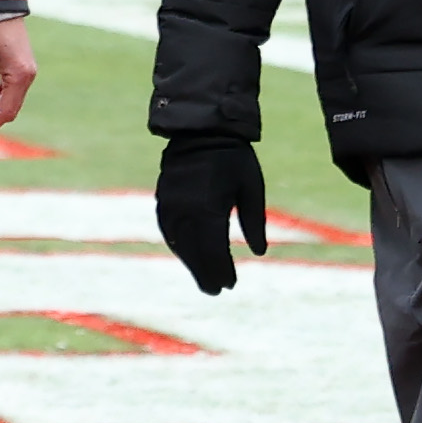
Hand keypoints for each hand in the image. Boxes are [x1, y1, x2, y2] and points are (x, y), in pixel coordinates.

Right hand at [155, 136, 265, 295]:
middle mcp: (186, 211)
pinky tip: (186, 255)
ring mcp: (171, 206)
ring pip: (179, 244)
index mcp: (209, 208)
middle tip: (216, 292)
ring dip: (190, 263)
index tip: (231, 285)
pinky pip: (168, 231)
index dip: (222, 270)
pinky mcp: (163, 201)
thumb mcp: (251, 187)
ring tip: (203, 278)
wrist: (200, 130)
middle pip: (195, 253)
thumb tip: (259, 252)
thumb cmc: (233, 158)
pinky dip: (178, 246)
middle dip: (205, 274)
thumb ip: (254, 221)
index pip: (214, 250)